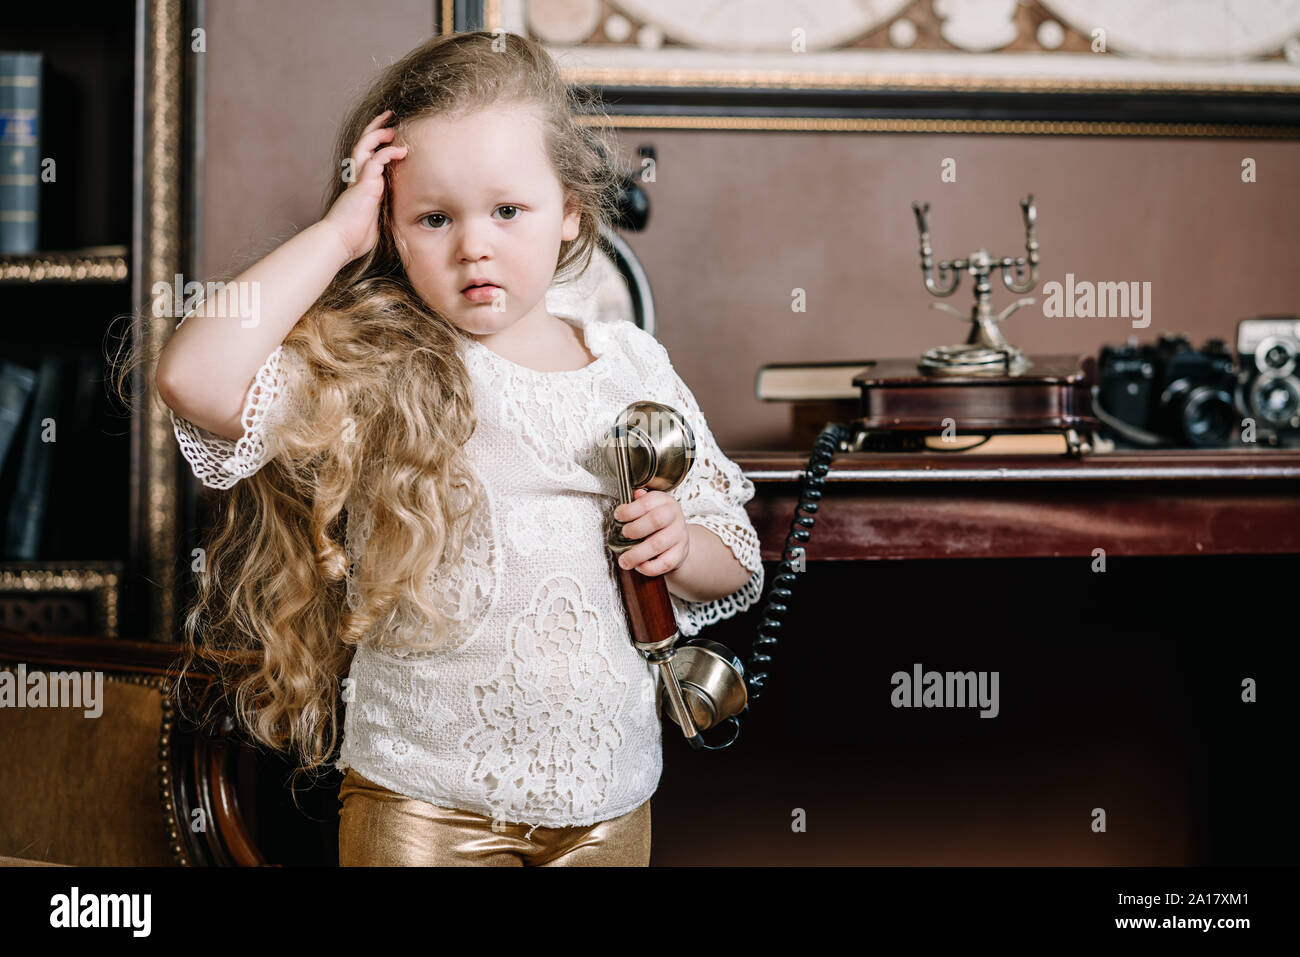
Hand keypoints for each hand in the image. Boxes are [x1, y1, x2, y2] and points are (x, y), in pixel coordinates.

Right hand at [321, 109, 407, 261]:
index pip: (367, 156)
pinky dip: (388, 153)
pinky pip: (376, 161)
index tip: (390, 134)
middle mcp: (357, 178)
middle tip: (389, 117)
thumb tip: (399, 216)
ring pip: (366, 146)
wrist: (340, 241)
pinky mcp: (364, 184)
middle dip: (376, 128)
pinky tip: (401, 152)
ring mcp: (359, 179)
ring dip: (380, 134)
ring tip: (393, 128)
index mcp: (360, 184)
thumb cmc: (356, 237)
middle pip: (363, 144)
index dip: (376, 143)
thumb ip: (383, 211)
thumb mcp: (375, 220)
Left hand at [613, 488, 689, 576]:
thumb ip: (641, 501)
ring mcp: (679, 535)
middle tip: (623, 535)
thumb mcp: (652, 507)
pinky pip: (665, 563)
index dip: (630, 510)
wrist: (678, 540)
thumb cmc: (659, 523)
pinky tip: (639, 566)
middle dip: (634, 529)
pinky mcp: (680, 553)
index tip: (618, 516)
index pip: (647, 502)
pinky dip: (649, 567)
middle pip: (655, 520)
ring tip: (624, 560)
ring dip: (637, 554)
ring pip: (658, 544)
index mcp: (665, 502)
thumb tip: (634, 494)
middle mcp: (675, 517)